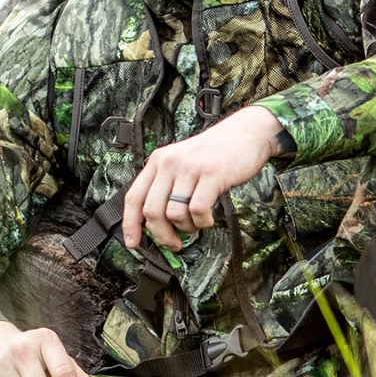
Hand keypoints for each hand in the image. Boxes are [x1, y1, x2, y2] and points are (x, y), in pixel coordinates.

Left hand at [121, 105, 283, 251]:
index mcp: (158, 161)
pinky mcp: (212, 174)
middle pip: (152, 211)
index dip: (129, 224)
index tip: (132, 243)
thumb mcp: (181, 163)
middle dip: (161, 235)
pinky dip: (202, 222)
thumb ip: (167, 187)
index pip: (133, 197)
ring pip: (174, 214)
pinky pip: (198, 209)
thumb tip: (157, 225)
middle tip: (173, 243)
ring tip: (196, 223)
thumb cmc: (213, 154)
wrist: (246, 132)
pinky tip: (208, 218)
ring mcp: (190, 168)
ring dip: (186, 227)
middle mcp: (169, 163)